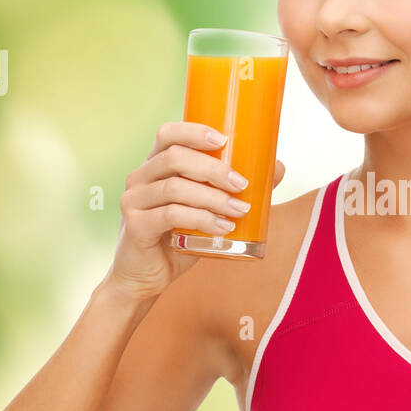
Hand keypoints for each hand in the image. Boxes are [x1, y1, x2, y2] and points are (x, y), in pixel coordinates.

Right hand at [104, 121, 285, 304]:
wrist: (145, 279)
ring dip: (213, 198)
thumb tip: (277, 167)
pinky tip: (223, 228)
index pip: (168, 134)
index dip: (194, 131)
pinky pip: (171, 215)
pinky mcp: (136, 225)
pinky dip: (202, 219)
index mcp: (155, 166)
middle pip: (175, 158)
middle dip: (214, 169)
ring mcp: (133, 200)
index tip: (224, 140)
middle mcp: (140, 178)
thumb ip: (232, 189)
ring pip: (175, 188)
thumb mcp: (207, 211)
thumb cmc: (178, 239)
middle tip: (242, 184)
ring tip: (239, 210)